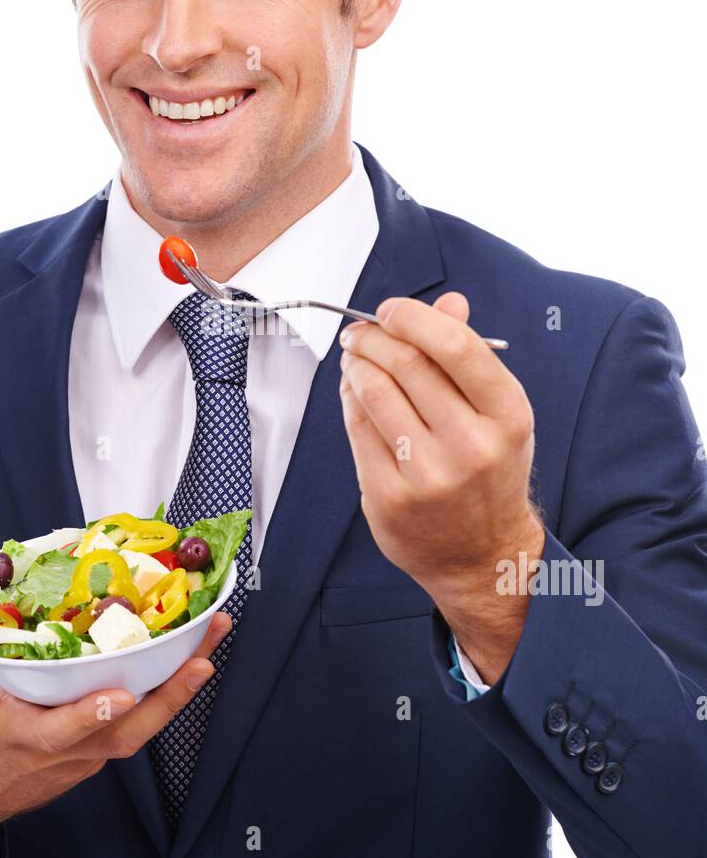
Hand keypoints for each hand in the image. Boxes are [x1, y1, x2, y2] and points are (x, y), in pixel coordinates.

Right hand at [0, 612, 231, 857]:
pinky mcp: (93, 754)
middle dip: (171, 696)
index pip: (60, 732)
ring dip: (180, 689)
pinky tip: (184, 655)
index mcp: (22, 738)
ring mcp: (84, 758)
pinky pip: (135, 725)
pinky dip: (163, 695)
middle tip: (206, 654)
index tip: (120, 695)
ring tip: (211, 638)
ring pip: (141, 729)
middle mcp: (63, 752)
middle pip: (127, 733)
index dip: (90, 715)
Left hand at [338, 292, 544, 683]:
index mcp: (508, 416)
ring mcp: (429, 476)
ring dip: (356, 365)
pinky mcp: (390, 497)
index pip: (457, 347)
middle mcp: (472, 446)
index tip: (390, 310)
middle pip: (409, 365)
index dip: (414, 318)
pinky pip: (357, 431)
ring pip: (375, 394)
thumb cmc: (488, 472)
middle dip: (375, 338)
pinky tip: (353, 392)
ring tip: (355, 358)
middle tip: (360, 332)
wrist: (482, 555)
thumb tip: (449, 302)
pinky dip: (350, 401)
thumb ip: (470, 355)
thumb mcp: (498, 413)